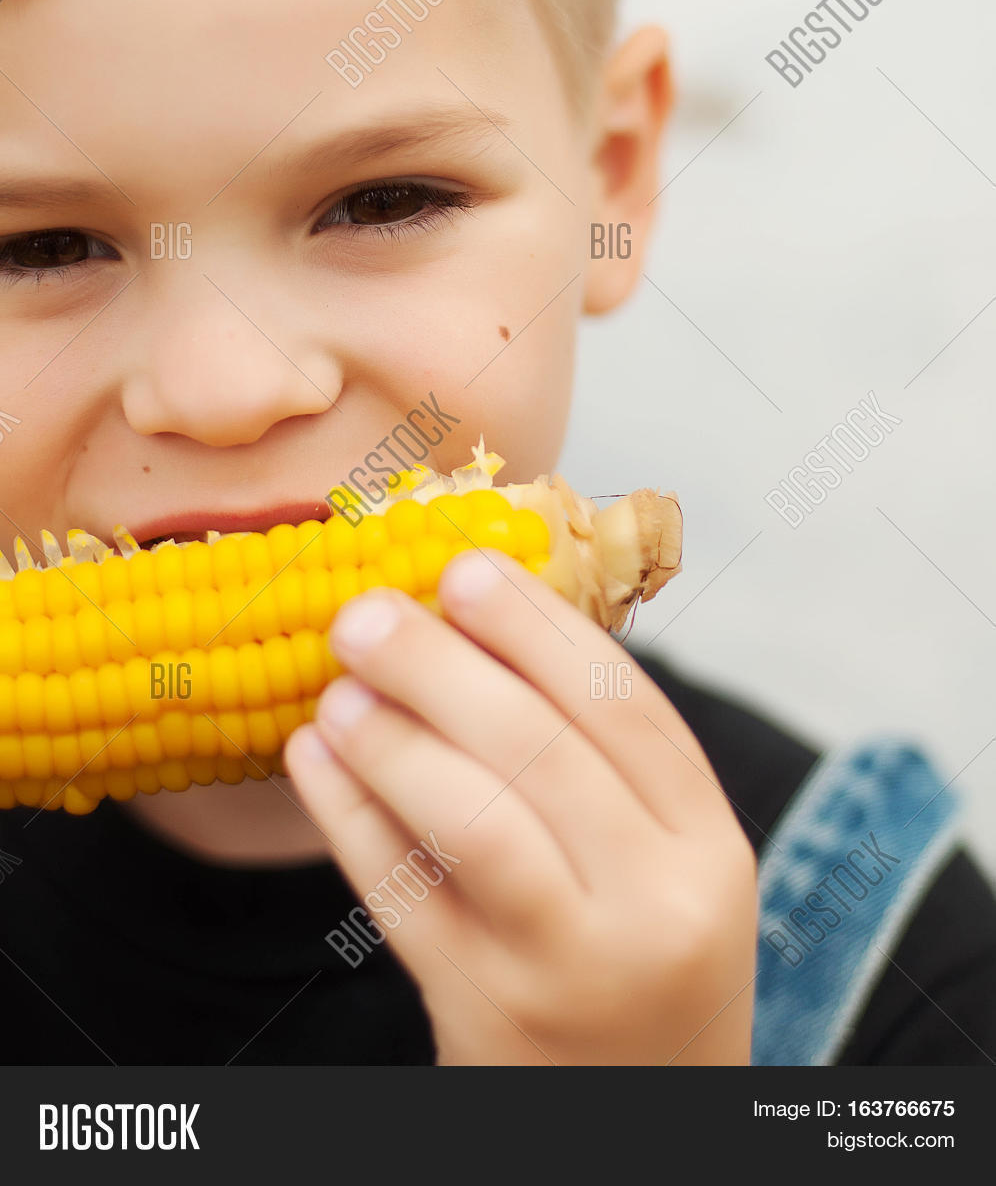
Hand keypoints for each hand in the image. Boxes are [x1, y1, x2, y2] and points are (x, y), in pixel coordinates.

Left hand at [284, 548, 757, 1065]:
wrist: (638, 1122)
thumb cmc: (642, 961)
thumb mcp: (666, 867)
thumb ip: (600, 762)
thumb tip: (476, 622)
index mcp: (709, 848)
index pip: (624, 706)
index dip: (535, 625)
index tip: (462, 566)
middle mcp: (653, 904)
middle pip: (541, 751)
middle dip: (443, 665)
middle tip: (368, 611)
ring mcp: (567, 967)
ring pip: (473, 821)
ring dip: (394, 738)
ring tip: (339, 687)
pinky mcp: (482, 1013)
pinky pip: (401, 895)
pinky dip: (349, 814)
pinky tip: (313, 757)